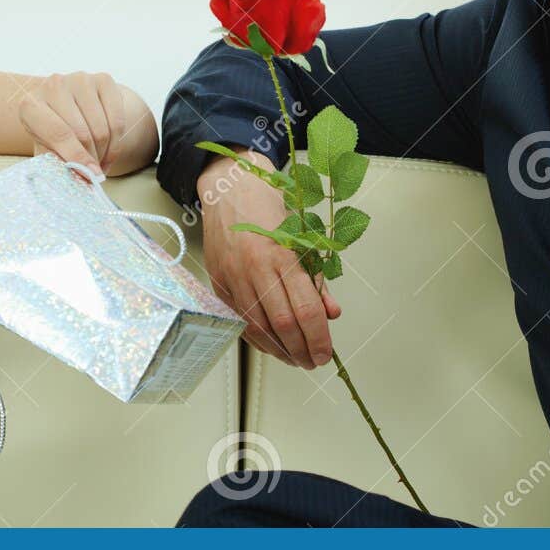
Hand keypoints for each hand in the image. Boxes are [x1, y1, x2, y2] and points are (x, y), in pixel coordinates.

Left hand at [19, 71, 129, 174]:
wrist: (68, 108)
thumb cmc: (53, 134)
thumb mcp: (46, 149)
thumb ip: (60, 164)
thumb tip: (86, 179)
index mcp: (30, 104)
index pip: (58, 134)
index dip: (77, 157)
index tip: (92, 176)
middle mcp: (53, 85)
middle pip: (83, 133)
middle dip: (92, 159)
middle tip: (94, 174)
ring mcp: (80, 79)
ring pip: (102, 128)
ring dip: (105, 152)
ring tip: (100, 162)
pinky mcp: (103, 79)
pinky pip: (117, 118)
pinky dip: (117, 141)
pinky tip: (110, 150)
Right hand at [197, 150, 340, 368]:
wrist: (229, 188)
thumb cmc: (268, 207)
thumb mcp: (302, 237)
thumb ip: (316, 278)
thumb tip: (331, 313)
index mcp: (282, 253)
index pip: (305, 309)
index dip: (319, 337)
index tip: (327, 352)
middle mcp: (255, 267)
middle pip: (282, 323)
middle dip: (301, 350)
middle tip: (313, 361)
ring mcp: (233, 276)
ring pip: (258, 327)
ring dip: (279, 350)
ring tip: (295, 359)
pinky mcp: (218, 282)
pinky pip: (239, 320)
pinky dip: (257, 339)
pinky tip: (272, 346)